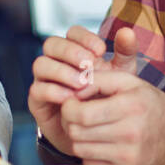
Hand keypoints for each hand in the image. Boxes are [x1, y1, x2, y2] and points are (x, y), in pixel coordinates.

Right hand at [27, 25, 137, 153]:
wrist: (98, 132)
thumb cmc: (107, 97)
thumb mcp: (120, 75)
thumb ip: (124, 53)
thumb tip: (127, 31)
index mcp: (76, 51)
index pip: (72, 33)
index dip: (84, 38)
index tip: (101, 50)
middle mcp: (56, 61)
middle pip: (52, 44)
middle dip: (70, 51)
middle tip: (87, 64)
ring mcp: (45, 80)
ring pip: (40, 64)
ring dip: (60, 71)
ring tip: (81, 83)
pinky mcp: (38, 101)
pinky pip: (37, 89)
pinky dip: (52, 91)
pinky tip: (70, 98)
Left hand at [60, 68, 164, 164]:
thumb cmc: (153, 106)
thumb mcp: (130, 82)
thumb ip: (99, 79)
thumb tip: (72, 88)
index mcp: (130, 107)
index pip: (81, 114)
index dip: (68, 108)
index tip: (71, 104)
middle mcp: (130, 134)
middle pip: (77, 132)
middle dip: (70, 122)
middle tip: (78, 116)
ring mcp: (127, 158)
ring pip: (80, 150)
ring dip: (79, 138)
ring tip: (90, 129)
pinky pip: (89, 164)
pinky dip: (90, 154)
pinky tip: (101, 143)